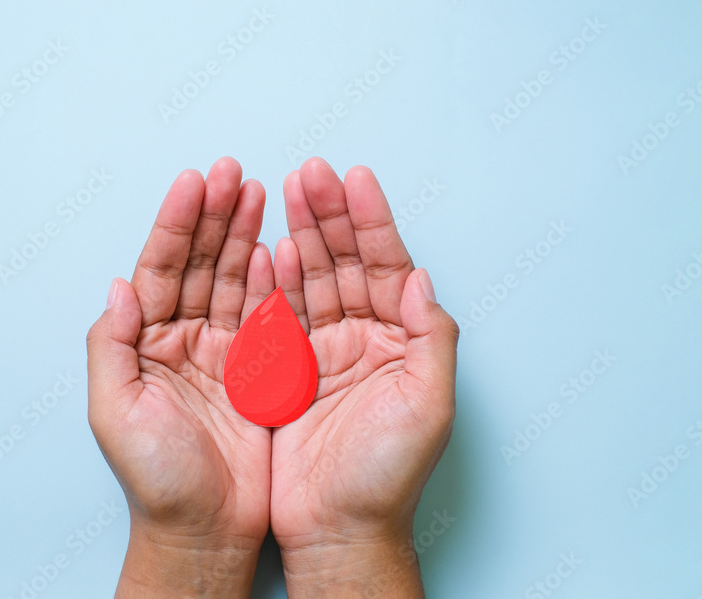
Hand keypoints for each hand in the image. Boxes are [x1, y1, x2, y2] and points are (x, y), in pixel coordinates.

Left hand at [86, 157, 275, 596]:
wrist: (206, 529)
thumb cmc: (157, 480)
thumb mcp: (116, 413)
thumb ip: (111, 346)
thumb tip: (118, 285)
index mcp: (144, 345)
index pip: (159, 269)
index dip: (177, 224)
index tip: (195, 182)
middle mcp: (181, 341)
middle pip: (198, 263)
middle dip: (215, 215)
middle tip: (233, 171)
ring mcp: (220, 352)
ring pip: (230, 279)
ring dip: (243, 234)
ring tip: (257, 191)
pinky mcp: (255, 371)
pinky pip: (262, 314)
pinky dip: (269, 279)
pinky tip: (274, 247)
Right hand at [270, 158, 458, 596]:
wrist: (337, 528)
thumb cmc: (385, 477)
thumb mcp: (427, 407)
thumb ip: (430, 339)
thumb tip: (421, 278)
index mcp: (401, 342)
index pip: (388, 266)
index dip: (372, 221)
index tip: (356, 179)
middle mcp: (366, 339)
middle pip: (348, 262)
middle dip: (330, 215)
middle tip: (311, 173)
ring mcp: (327, 352)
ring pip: (316, 280)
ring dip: (302, 234)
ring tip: (287, 192)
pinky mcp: (291, 372)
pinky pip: (283, 314)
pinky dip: (278, 280)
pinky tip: (271, 249)